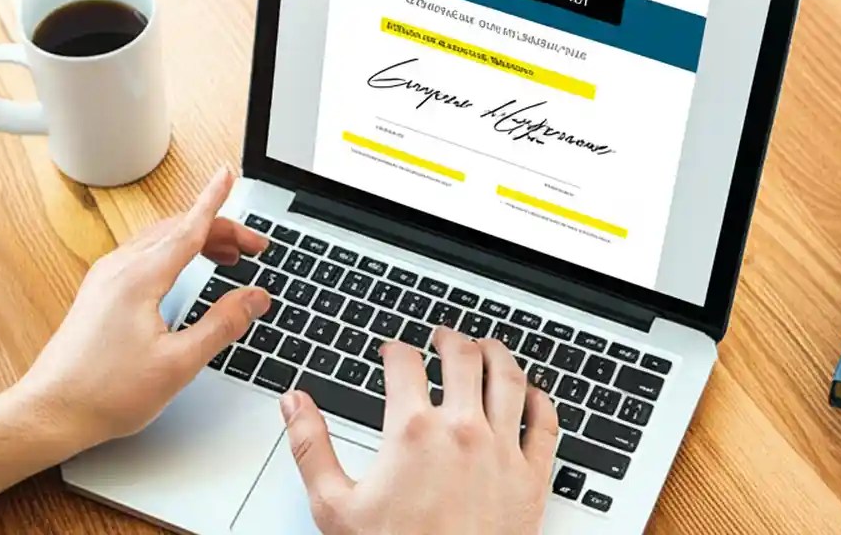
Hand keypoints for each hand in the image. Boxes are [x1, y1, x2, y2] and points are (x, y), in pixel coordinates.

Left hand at [13, 167, 269, 451]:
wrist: (52, 411)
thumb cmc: (106, 393)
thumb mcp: (179, 363)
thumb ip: (222, 324)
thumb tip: (254, 298)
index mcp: (139, 278)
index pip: (189, 228)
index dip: (214, 200)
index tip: (227, 174)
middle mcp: (119, 270)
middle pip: (176, 231)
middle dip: (218, 229)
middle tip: (253, 246)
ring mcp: (105, 279)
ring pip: (158, 241)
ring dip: (195, 241)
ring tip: (227, 257)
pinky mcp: (98, 293)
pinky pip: (142, 256)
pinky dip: (172, 254)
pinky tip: (184, 272)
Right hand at [282, 328, 558, 534]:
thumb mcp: (335, 505)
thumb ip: (311, 446)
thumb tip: (294, 404)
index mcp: (412, 432)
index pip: (405, 364)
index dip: (395, 348)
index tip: (391, 350)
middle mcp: (462, 431)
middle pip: (463, 357)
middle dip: (450, 339)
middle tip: (442, 336)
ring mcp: (502, 451)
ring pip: (508, 379)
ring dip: (497, 353)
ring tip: (488, 346)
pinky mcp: (532, 477)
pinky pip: (546, 423)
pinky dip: (541, 399)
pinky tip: (533, 393)